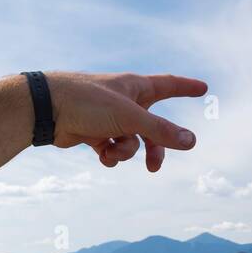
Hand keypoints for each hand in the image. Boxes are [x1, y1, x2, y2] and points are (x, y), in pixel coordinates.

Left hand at [46, 72, 206, 171]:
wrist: (48, 109)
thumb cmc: (89, 102)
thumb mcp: (130, 117)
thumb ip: (161, 130)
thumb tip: (191, 141)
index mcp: (136, 87)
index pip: (168, 85)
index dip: (186, 87)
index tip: (203, 88)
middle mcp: (125, 101)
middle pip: (152, 127)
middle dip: (153, 148)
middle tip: (154, 167)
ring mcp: (110, 118)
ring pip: (131, 142)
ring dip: (125, 152)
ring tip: (112, 151)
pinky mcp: (95, 132)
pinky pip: (113, 149)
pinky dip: (110, 155)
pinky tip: (101, 155)